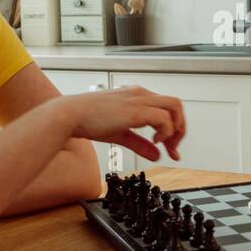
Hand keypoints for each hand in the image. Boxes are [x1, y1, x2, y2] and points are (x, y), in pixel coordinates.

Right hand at [49, 86, 185, 161]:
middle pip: (176, 105)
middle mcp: (141, 95)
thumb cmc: (89, 121)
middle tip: (173, 148)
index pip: (166, 107)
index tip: (170, 149)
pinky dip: (165, 132)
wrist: (70, 115)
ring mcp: (139, 100)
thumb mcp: (121, 134)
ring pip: (174, 107)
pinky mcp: (135, 111)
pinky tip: (155, 142)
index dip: (174, 129)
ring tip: (166, 145)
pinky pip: (163, 118)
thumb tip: (156, 155)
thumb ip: (140, 144)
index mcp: (137, 96)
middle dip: (180, 128)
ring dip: (176, 129)